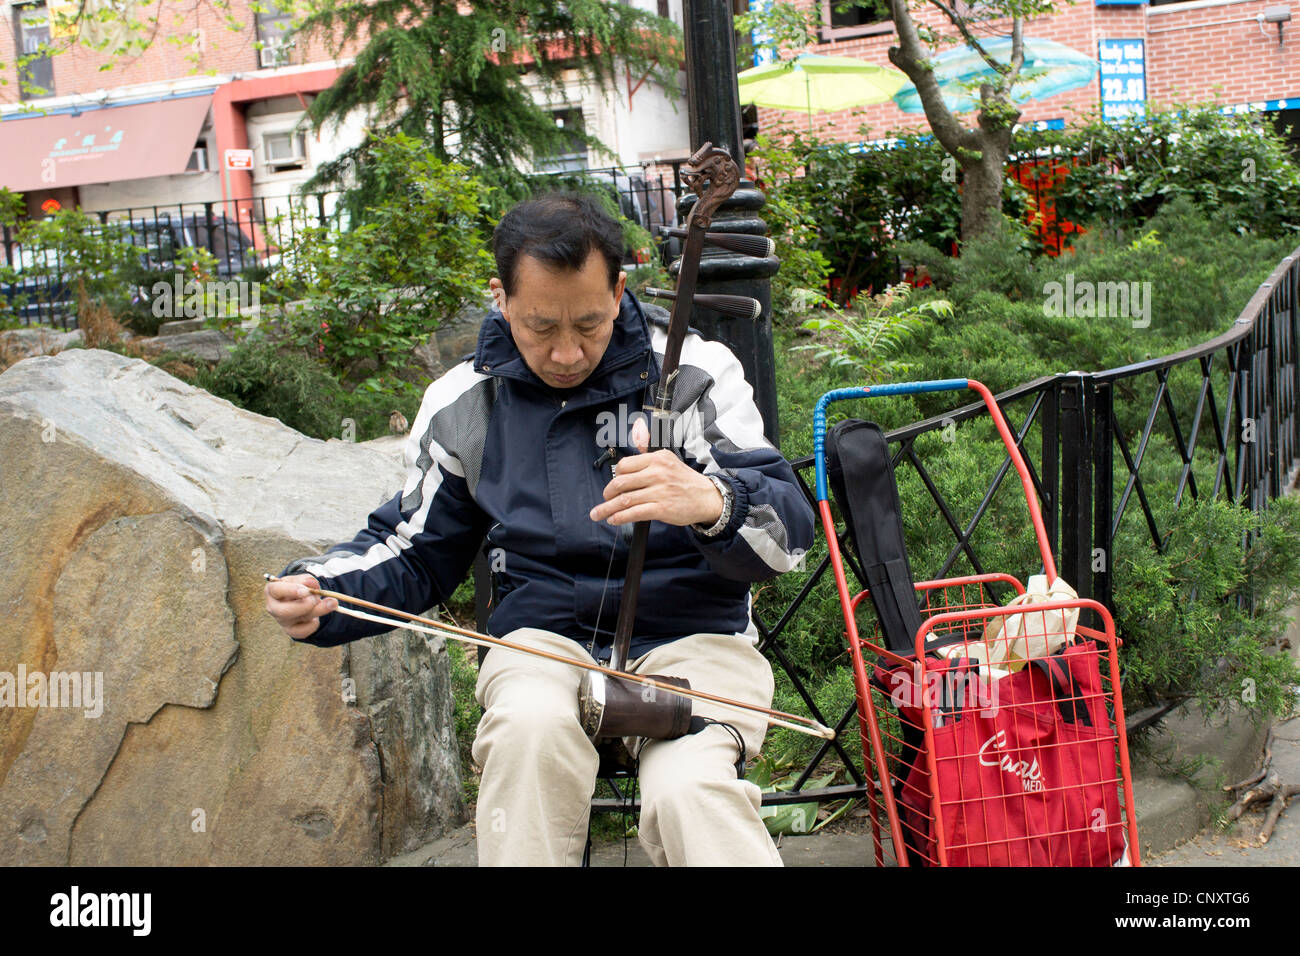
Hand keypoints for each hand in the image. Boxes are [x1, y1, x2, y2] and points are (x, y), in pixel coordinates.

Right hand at [265, 573, 337, 640]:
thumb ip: (307, 580)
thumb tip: (312, 584)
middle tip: (316, 599)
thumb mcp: (303, 579)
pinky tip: (315, 618)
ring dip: (318, 610)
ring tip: (331, 602)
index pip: (276, 590)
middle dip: (304, 606)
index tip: (306, 591)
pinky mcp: (290, 631)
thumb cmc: (299, 587)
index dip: (291, 591)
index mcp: (272, 590)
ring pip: (298, 619)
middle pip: (284, 611)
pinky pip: (302, 632)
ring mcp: (281, 621)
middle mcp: (273, 607)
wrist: (301, 599)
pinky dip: (313, 625)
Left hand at [589, 417, 723, 527]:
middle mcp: (658, 473)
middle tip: (605, 499)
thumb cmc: (685, 481)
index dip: (615, 476)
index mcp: (658, 458)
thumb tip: (638, 428)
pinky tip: (614, 519)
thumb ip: (649, 451)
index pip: (625, 465)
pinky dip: (620, 517)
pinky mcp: (662, 509)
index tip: (613, 484)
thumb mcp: (669, 459)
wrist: (706, 498)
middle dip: (607, 493)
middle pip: (621, 482)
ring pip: (625, 500)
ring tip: (599, 514)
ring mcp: (660, 491)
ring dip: (607, 508)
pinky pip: (634, 513)